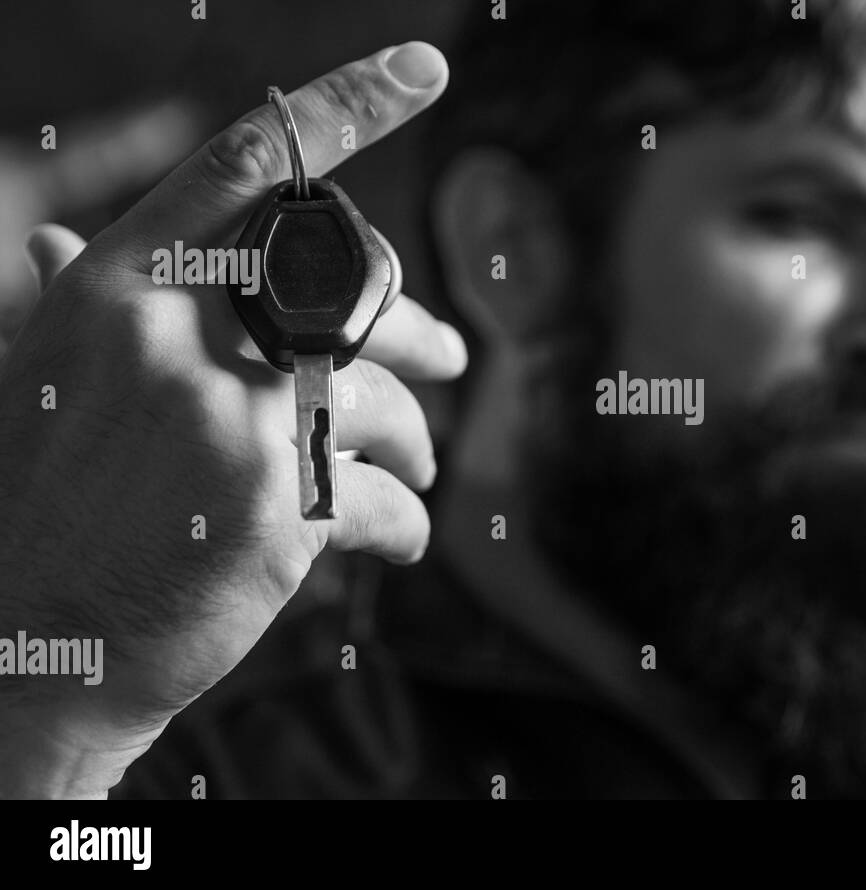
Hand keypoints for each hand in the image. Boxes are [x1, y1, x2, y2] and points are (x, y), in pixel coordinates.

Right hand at [0, 42, 464, 797]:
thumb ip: (75, 304)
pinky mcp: (277, 516)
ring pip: (385, 398)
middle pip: (353, 287)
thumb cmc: (33, 508)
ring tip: (419, 468)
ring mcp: (229, 423)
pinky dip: (406, 520)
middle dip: (417, 329)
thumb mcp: (42, 380)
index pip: (245, 167)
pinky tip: (405, 539)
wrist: (20, 652)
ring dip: (417, 439)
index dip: (345, 107)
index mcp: (115, 286)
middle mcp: (176, 336)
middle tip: (450, 360)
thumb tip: (52, 239)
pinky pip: (384, 497)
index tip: (424, 70)